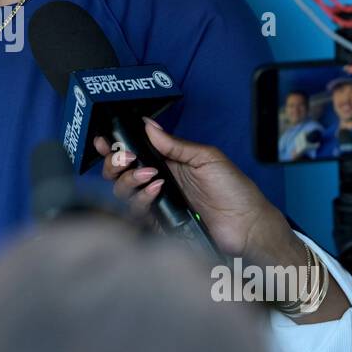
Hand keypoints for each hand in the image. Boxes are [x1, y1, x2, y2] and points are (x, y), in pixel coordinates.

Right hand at [94, 118, 293, 262]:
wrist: (247, 225)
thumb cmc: (234, 189)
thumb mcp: (206, 157)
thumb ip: (175, 144)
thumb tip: (148, 126)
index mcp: (168, 162)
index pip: (133, 152)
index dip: (114, 146)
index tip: (104, 141)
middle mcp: (158, 180)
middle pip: (119, 173)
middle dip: (115, 163)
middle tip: (126, 158)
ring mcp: (158, 202)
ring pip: (122, 192)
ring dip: (130, 180)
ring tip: (152, 176)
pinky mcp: (160, 222)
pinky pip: (136, 212)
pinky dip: (141, 200)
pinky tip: (156, 192)